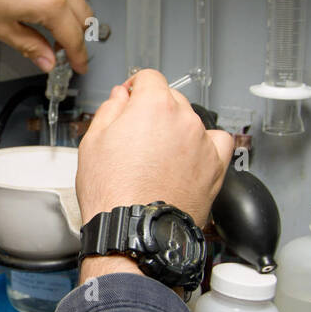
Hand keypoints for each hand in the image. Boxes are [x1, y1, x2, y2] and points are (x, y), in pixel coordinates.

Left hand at [0, 0, 92, 73]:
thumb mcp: (1, 28)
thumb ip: (30, 46)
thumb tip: (45, 60)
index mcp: (51, 3)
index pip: (75, 37)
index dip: (78, 56)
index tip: (78, 64)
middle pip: (85, 15)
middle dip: (79, 36)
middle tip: (65, 49)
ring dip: (78, 11)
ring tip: (60, 23)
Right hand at [75, 70, 233, 228]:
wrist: (134, 233)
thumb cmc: (112, 193)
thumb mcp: (92, 143)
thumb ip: (109, 109)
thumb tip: (121, 96)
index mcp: (153, 106)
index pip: (149, 78)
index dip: (135, 87)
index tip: (130, 98)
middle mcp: (183, 119)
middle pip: (171, 97)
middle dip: (154, 109)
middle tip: (137, 134)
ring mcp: (202, 143)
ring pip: (192, 120)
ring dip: (178, 128)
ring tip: (160, 153)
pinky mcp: (215, 168)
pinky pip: (218, 143)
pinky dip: (206, 145)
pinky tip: (191, 155)